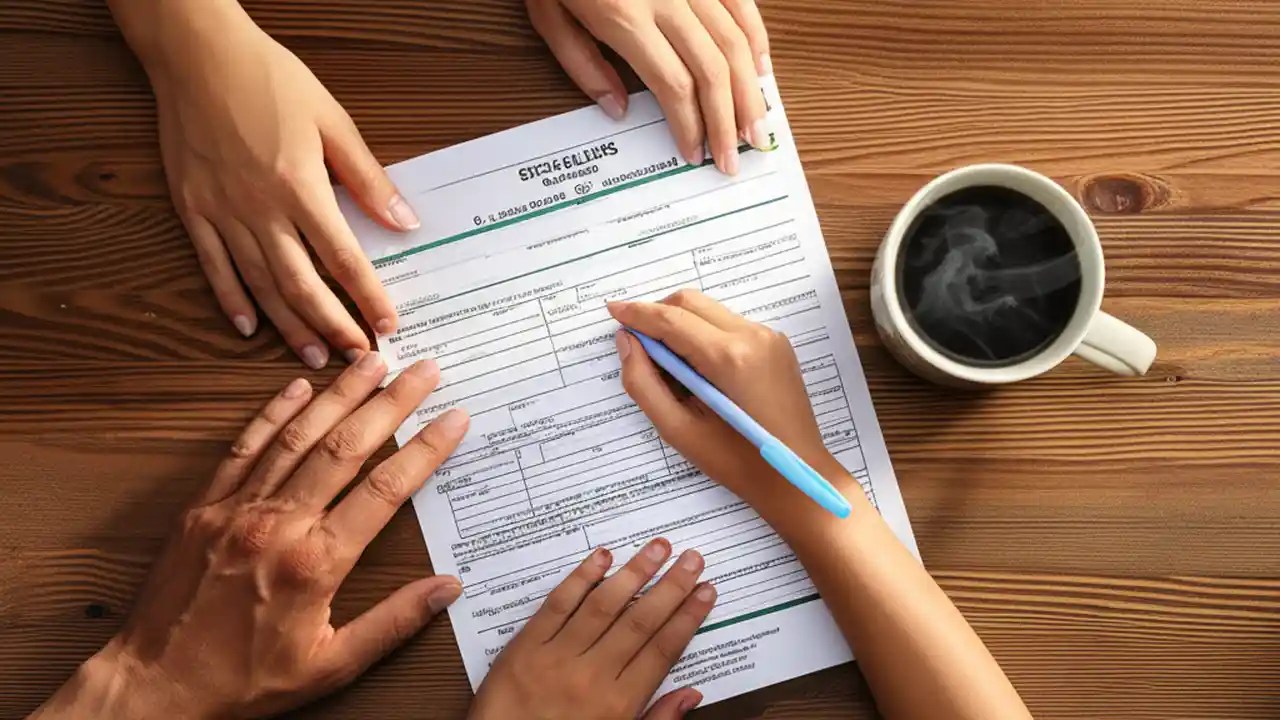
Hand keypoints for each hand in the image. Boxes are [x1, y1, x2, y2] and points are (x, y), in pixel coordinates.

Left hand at [34, 355, 469, 718]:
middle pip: (347, 447)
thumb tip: (449, 588)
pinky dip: (274, 413)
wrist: (153, 686)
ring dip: (339, 394)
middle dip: (391, 402)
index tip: (455, 418)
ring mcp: (238, 509)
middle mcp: (279, 524)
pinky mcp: (205, 506)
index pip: (386, 489)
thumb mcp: (331, 666)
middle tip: (423, 369)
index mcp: (316, 563)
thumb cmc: (243, 682)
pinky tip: (299, 386)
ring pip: (298, 436)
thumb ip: (394, 622)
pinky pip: (245, 447)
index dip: (426, 449)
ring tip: (371, 360)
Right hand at [115, 0, 415, 367]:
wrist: (198, 54)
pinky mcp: (191, 208)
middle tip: (356, 357)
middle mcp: (259, 208)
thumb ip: (368, 179)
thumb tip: (405, 222)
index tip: (388, 325)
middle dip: (332, 325)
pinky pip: (212, 265)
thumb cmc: (270, 80)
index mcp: (299, 186)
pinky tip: (250, 327)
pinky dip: (231, 300)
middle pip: (301, 282)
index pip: (342, 257)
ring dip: (289, 325)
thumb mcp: (332, 122)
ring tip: (314, 356)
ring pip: (259, 283)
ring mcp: (220, 211)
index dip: (367, 296)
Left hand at [470, 538, 714, 719]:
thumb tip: (692, 694)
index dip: (688, 617)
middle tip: (693, 558)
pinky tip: (602, 557)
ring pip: (603, 606)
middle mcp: (591, 677)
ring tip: (658, 547)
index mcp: (617, 706)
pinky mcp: (524, 647)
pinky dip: (580, 578)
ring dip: (634, 573)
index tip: (707, 591)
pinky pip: (557, 606)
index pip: (662, 651)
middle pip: (639, 622)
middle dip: (671, 587)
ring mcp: (556, 658)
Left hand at [527, 0, 774, 173]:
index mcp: (624, 16)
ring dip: (751, 90)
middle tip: (734, 158)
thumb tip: (618, 109)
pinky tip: (761, 69)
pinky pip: (741, 3)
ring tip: (758, 128)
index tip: (693, 153)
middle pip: (712, 71)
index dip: (690, 126)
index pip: (673, 87)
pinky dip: (756, 37)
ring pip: (736, 40)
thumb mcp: (547, 13)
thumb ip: (581, 64)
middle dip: (728, 122)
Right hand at [609, 290, 850, 526]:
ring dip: (681, 325)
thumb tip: (626, 343)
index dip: (637, 313)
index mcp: (728, 358)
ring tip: (668, 364)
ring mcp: (769, 337)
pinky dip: (705, 335)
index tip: (612, 311)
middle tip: (636, 342)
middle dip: (657, 314)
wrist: (795, 477)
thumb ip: (643, 383)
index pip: (671, 320)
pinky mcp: (776, 344)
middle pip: (690, 303)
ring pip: (709, 311)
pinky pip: (729, 325)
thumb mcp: (680, 430)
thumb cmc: (738, 463)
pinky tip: (699, 370)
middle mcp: (752, 336)